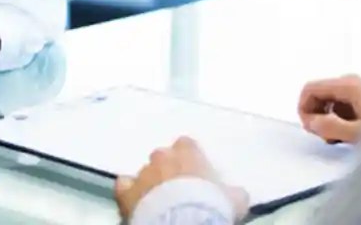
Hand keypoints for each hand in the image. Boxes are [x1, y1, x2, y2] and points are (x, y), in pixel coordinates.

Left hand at [114, 137, 249, 220]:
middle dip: (168, 170)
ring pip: (144, 172)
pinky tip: (135, 200)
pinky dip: (129, 191)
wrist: (184, 223)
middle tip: (178, 190)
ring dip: (151, 182)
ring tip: (159, 202)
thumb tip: (236, 193)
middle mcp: (162, 157)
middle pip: (163, 157)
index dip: (190, 159)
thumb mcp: (234, 199)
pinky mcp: (126, 191)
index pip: (187, 145)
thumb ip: (233, 191)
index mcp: (188, 152)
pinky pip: (124, 185)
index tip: (195, 174)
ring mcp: (142, 173)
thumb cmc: (212, 206)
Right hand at [298, 74, 360, 143]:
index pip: (311, 88)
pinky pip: (348, 104)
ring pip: (335, 100)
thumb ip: (329, 128)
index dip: (304, 109)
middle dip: (318, 115)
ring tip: (343, 138)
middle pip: (322, 93)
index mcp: (350, 83)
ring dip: (332, 119)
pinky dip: (344, 118)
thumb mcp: (357, 134)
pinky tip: (354, 134)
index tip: (310, 129)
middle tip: (326, 137)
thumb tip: (312, 123)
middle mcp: (356, 80)